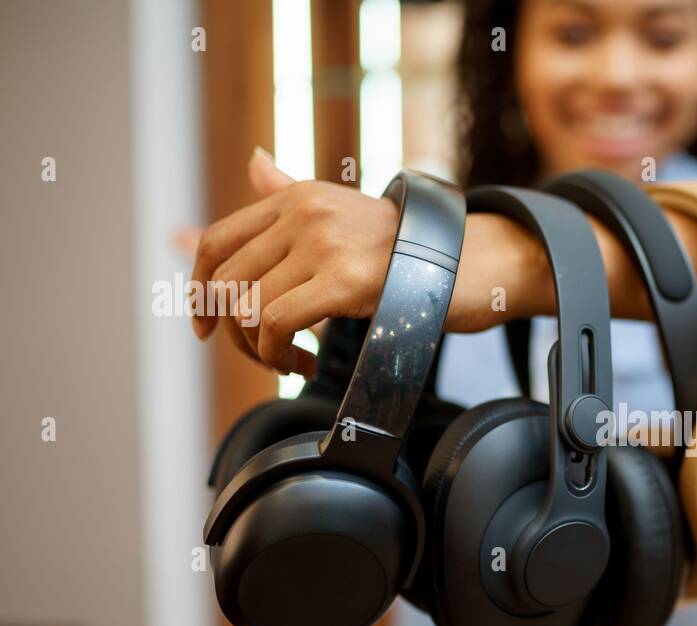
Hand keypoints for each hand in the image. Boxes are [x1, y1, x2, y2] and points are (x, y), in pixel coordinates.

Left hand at [189, 148, 397, 374]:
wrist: (468, 261)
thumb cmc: (404, 245)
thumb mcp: (341, 210)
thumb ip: (290, 192)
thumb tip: (254, 160)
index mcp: (297, 197)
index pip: (218, 241)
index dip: (200, 289)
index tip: (208, 326)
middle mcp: (303, 213)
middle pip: (227, 281)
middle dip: (234, 332)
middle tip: (264, 356)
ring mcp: (323, 244)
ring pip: (248, 308)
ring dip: (261, 351)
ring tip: (291, 363)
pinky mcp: (344, 280)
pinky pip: (276, 323)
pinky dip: (278, 355)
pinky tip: (303, 365)